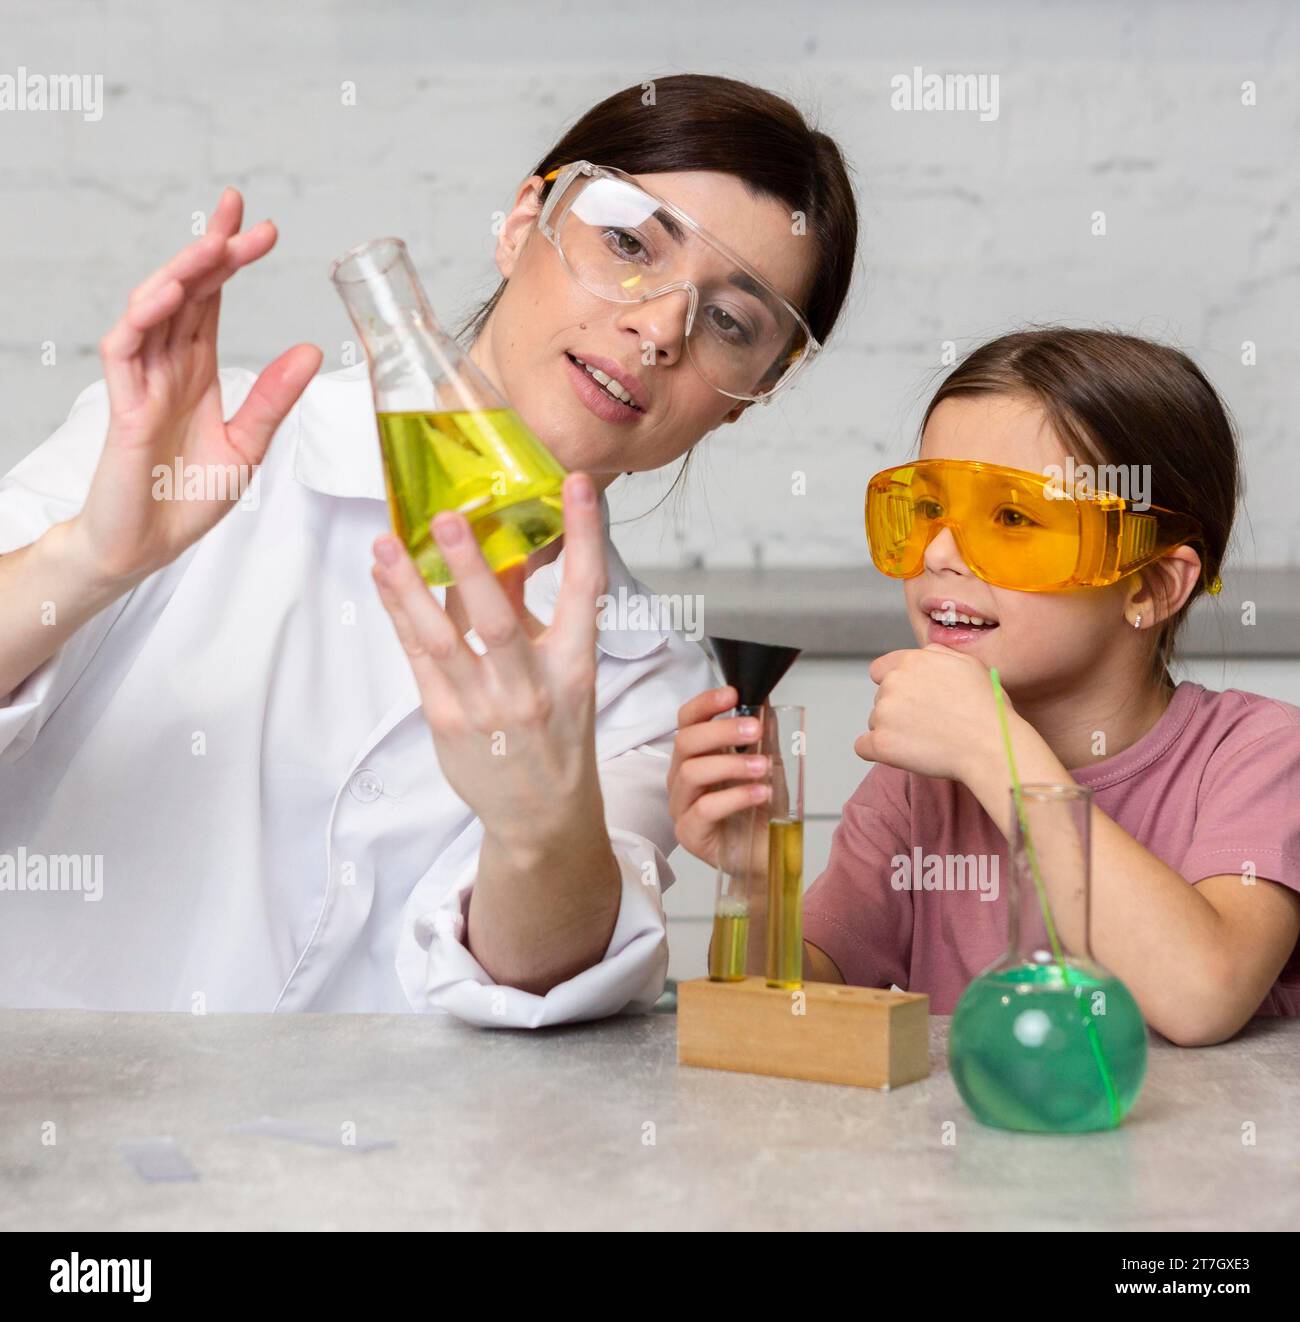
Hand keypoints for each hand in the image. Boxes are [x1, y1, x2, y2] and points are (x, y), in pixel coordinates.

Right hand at [71, 188, 321, 586]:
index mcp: (199, 371)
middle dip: (212, 249)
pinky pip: (124, 350)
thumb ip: (274, 399)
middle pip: (187, 292)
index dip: (232, 261)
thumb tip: (311, 350)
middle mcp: (168, 367)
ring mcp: (143, 383)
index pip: (214, 300)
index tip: (263, 228)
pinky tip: (170, 292)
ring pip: (155, 309)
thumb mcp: (248, 446)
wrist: (148, 544)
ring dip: (183, 272)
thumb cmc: (188, 497)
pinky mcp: (123, 407)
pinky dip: (144, 318)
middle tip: (241, 213)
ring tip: (214, 243)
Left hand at [370, 472, 609, 858]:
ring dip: (409, 589)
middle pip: (499, 620)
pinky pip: (416, 657)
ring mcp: (484, 706)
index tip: (580, 485)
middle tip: (446, 518)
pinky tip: (383, 578)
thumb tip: (494, 550)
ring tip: (385, 546)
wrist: (541, 814)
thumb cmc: (553, 732)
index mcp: (574, 665)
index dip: (586, 534)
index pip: (585, 590)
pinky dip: (398, 614)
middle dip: (470, 567)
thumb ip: (527, 613)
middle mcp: (531, 686)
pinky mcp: (445, 719)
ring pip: (441, 640)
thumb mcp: (560, 670)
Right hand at [667, 686, 770, 868]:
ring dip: (731, 764)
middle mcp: (682, 778)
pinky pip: (704, 809)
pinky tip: (760, 793)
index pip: (687, 721)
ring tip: (762, 767)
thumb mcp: (768, 765)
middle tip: (755, 730)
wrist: (768, 856)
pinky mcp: (689, 834)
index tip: (733, 694)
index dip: (705, 704)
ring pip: (691, 773)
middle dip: (721, 731)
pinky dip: (735, 796)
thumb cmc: (760, 811)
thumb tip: (763, 700)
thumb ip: (763, 735)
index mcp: (696, 756)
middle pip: (685, 742)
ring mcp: (682, 807)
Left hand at [854, 643, 1010, 783]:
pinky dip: (879, 752)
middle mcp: (892, 683)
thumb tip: (922, 655)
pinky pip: (863, 746)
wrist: (991, 745)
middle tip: (929, 724)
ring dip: (893, 731)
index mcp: (911, 661)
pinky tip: (904, 754)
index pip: (880, 670)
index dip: (893, 685)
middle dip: (899, 711)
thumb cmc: (987, 708)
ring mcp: (884, 713)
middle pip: (881, 698)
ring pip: (876, 722)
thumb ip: (938, 654)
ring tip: (927, 739)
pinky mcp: (880, 743)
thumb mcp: (969, 664)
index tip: (909, 700)